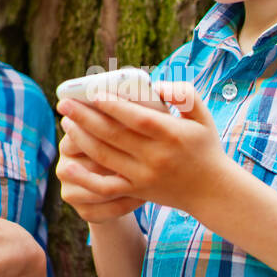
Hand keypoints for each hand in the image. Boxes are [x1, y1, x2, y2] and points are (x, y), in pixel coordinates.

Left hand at [54, 81, 230, 213]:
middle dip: (84, 118)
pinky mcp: (137, 191)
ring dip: (81, 139)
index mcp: (172, 135)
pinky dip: (84, 178)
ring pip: (104, 157)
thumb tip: (155, 85)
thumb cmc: (205, 146)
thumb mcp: (202, 116)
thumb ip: (183, 93)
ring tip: (66, 122)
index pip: (137, 118)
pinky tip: (67, 165)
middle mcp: (156, 157)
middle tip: (64, 104)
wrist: (212, 191)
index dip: (113, 106)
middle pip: (113, 135)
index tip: (92, 93)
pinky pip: (105, 187)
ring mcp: (144, 177)